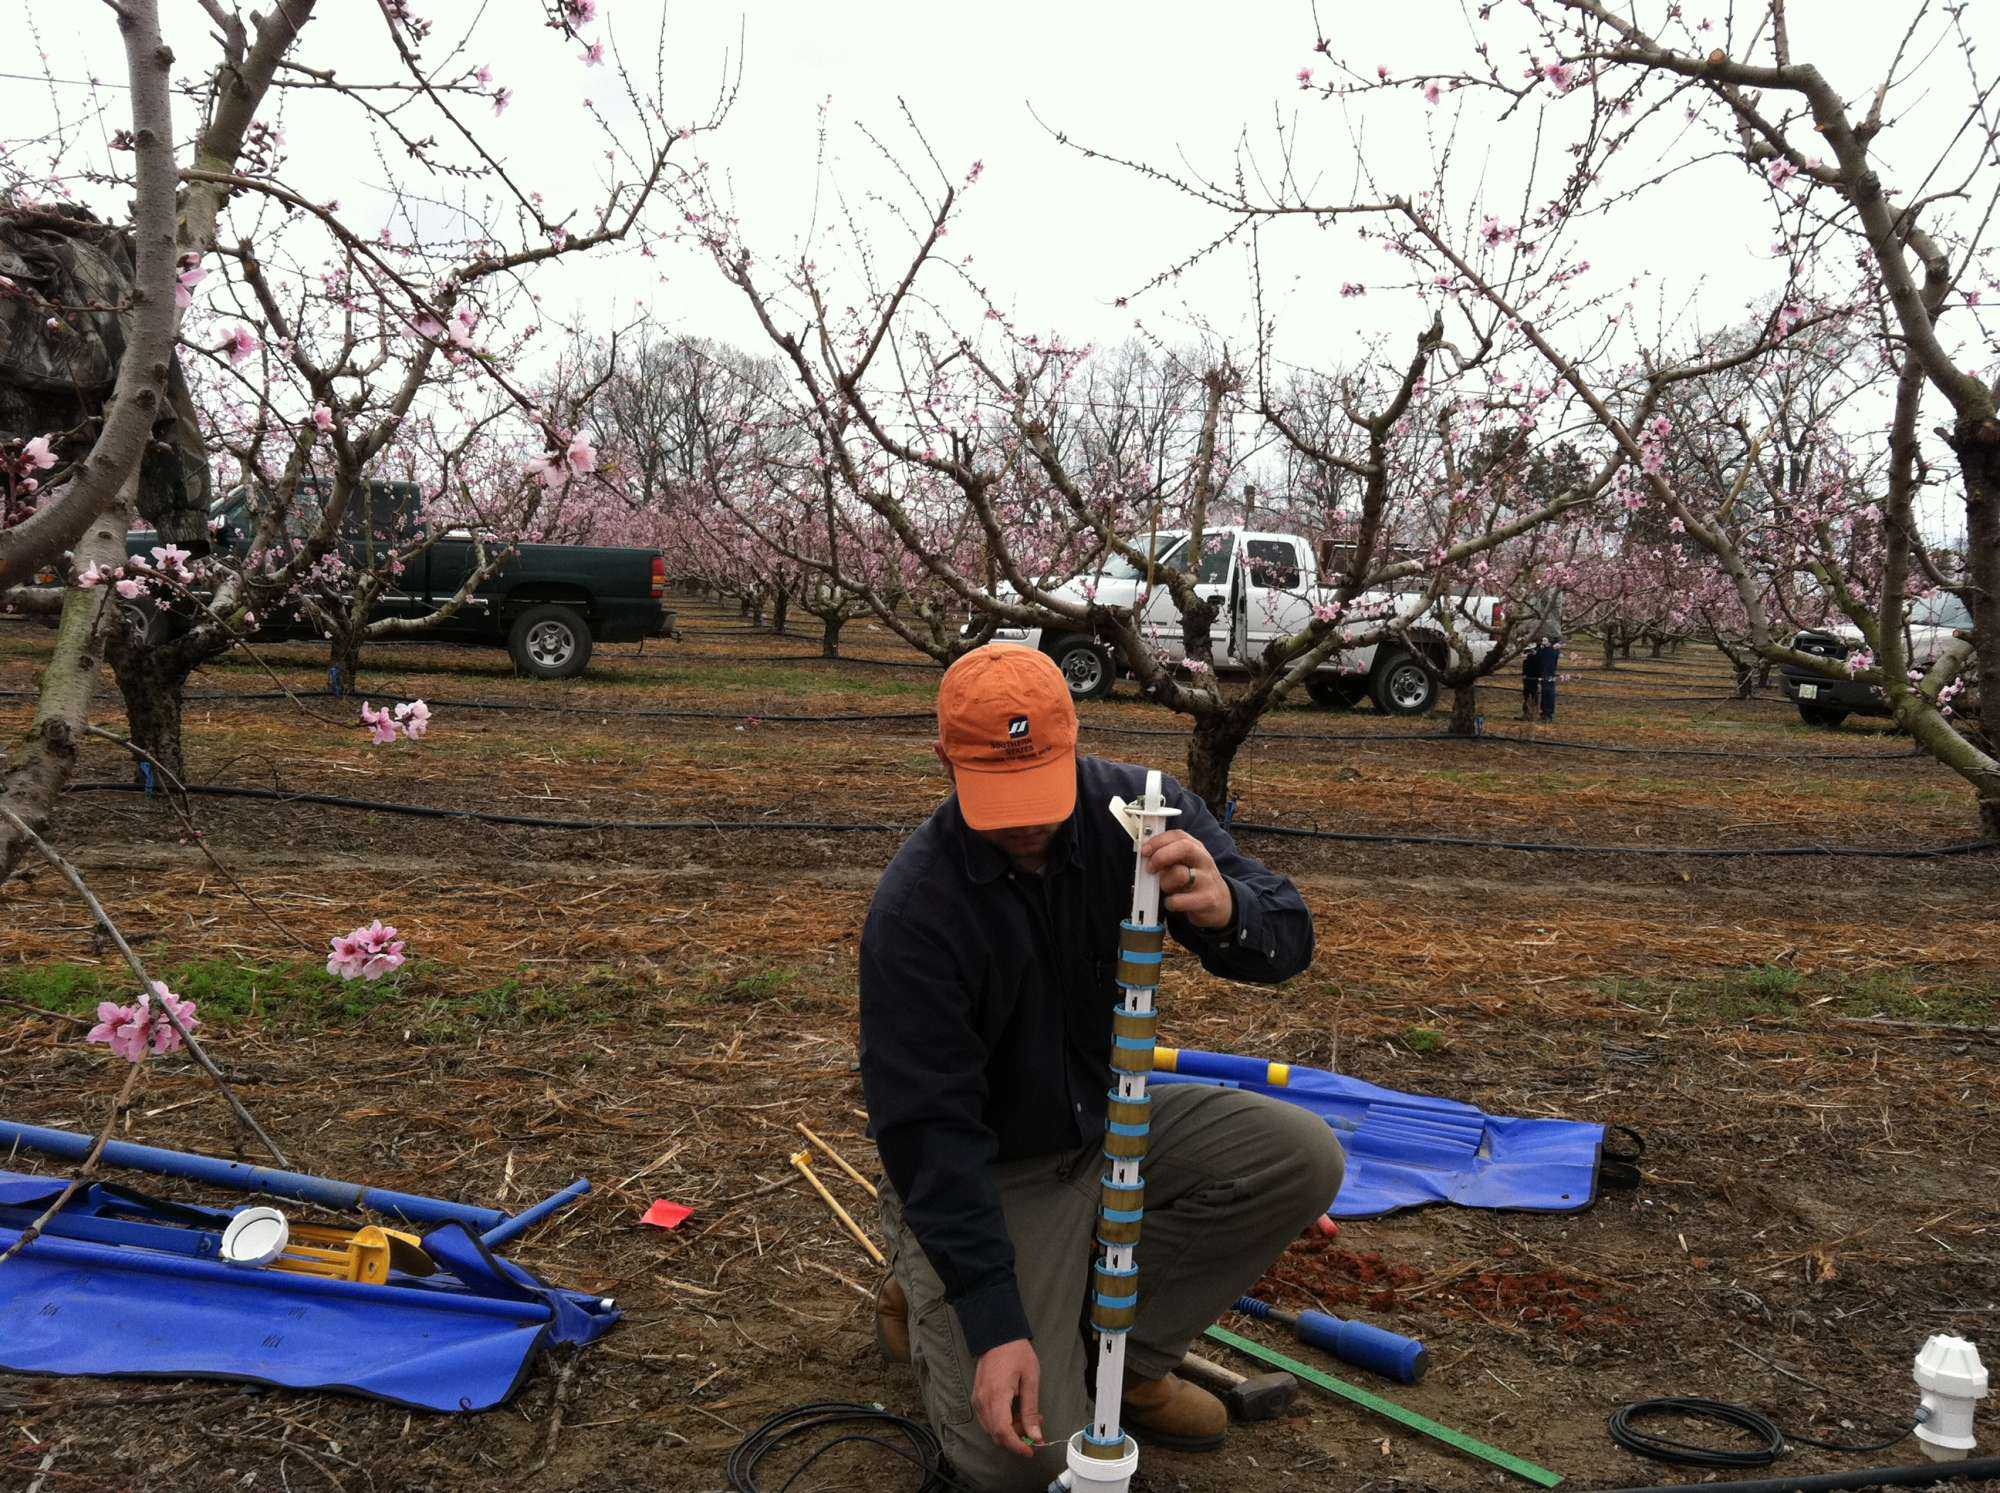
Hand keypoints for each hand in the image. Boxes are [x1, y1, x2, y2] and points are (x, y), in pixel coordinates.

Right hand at [972, 1338, 1043, 1456]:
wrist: (998, 1335)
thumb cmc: (1016, 1353)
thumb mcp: (1031, 1379)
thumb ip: (1031, 1410)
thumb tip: (1036, 1435)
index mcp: (997, 1396)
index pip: (1003, 1432)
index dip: (1016, 1446)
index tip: (1030, 1451)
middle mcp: (983, 1401)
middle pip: (996, 1434)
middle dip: (1017, 1438)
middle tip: (1035, 1428)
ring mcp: (978, 1399)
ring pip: (992, 1428)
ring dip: (1010, 1430)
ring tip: (1029, 1416)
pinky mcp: (977, 1397)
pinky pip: (988, 1419)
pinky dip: (1002, 1422)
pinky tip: (1015, 1412)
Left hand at [1142, 829, 1232, 929]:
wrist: (1221, 903)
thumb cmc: (1196, 881)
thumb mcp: (1186, 864)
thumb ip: (1168, 856)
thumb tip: (1145, 855)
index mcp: (1197, 849)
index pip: (1178, 835)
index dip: (1158, 841)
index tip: (1144, 850)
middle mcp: (1204, 860)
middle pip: (1184, 847)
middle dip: (1161, 856)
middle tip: (1150, 868)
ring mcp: (1207, 880)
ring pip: (1180, 874)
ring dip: (1165, 882)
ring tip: (1167, 887)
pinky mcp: (1207, 899)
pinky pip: (1179, 900)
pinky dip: (1171, 902)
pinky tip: (1172, 902)